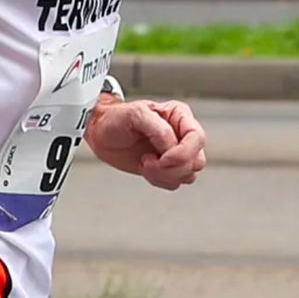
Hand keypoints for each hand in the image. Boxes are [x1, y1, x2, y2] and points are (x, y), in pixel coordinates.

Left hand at [85, 98, 206, 190]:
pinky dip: (160, 180)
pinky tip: (145, 168)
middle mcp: (182, 134)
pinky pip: (175, 182)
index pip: (197, 138)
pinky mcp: (167, 167)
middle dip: (172, 167)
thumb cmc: (116, 118)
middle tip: (148, 161)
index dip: (183, 153)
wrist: (101, 132)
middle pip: (197, 161)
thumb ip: (159, 129)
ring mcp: (176, 152)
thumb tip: (171, 147)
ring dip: (165, 175)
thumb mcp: (136, 114)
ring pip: (188, 175)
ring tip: (145, 164)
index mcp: (179, 116)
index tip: (162, 158)